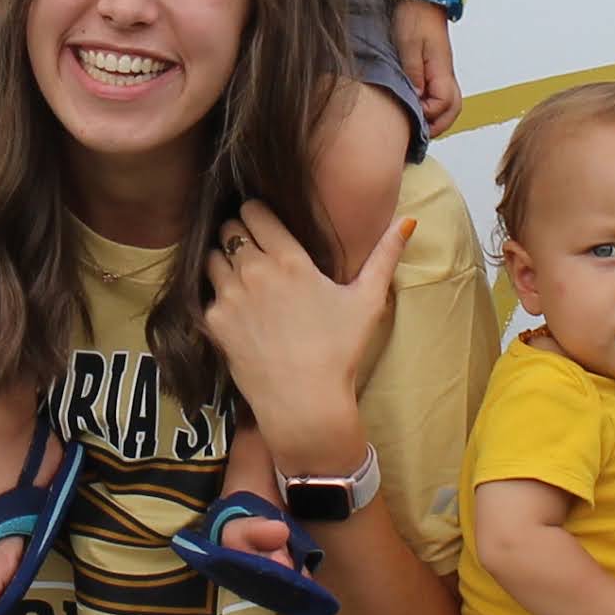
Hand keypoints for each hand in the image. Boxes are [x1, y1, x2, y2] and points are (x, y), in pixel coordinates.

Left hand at [202, 200, 404, 453]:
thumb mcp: (369, 300)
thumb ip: (386, 255)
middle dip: (239, 232)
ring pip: (212, 257)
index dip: (257, 212)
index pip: (254, 211)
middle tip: (253, 248)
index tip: (264, 222)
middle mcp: (254, 270)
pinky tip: (235, 307)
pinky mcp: (215, 321)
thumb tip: (408, 220)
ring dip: (223, 259)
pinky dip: (216, 294)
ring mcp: (230, 295)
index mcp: (290, 259)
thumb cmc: (340, 350)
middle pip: (229, 228)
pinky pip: (206, 292)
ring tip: (241, 275)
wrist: (304, 402)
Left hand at [392, 0, 461, 133]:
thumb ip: (412, 73)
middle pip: (453, 108)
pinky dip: (432, 107)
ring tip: (418, 127)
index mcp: (442, 70)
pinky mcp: (434, 69)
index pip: (444, 103)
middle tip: (419, 134)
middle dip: (438, 125)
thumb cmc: (414, 17)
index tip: (412, 114)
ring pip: (448, 104)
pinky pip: (439, 95)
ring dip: (436, 118)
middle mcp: (446, 74)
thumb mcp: (408, 45)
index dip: (429, 114)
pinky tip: (416, 109)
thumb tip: (415, 99)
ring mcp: (441, 72)